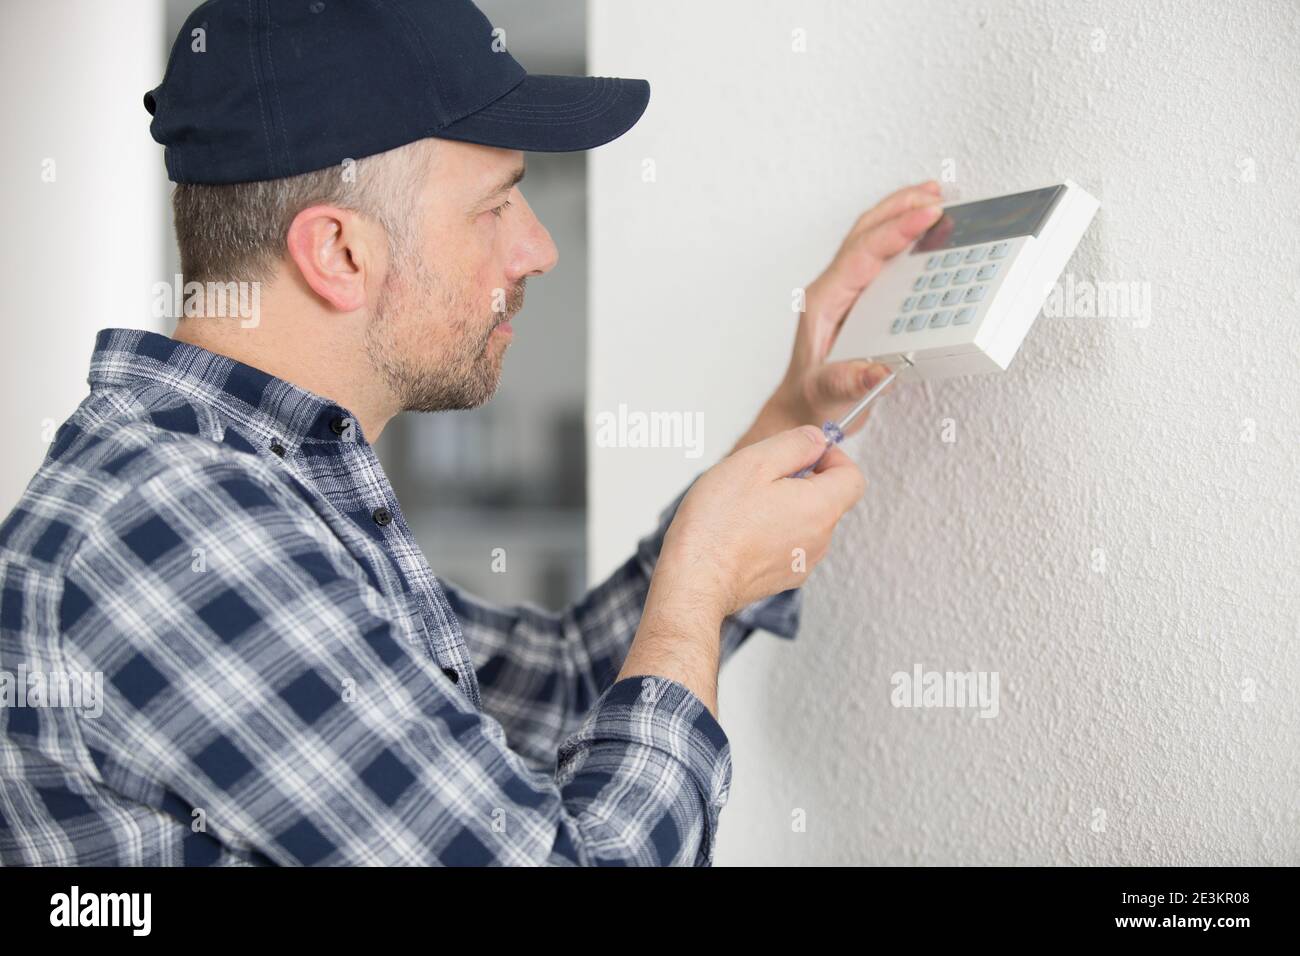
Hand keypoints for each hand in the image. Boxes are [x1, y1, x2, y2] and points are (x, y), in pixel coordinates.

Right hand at [656, 425, 865, 619]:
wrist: (695, 580)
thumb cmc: (719, 523)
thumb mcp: (755, 462)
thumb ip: (795, 445)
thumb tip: (817, 440)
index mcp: (821, 507)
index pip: (853, 477)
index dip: (832, 458)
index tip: (805, 454)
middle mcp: (821, 539)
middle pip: (829, 499)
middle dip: (803, 481)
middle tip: (762, 477)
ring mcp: (803, 562)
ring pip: (807, 522)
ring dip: (786, 507)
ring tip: (746, 506)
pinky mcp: (784, 577)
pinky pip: (790, 544)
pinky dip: (774, 532)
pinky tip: (742, 531)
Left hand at [737, 181, 943, 450]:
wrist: (802, 408)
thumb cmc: (813, 400)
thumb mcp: (829, 394)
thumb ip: (850, 381)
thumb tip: (881, 370)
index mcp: (825, 300)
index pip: (862, 253)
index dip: (895, 231)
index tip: (927, 215)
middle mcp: (835, 288)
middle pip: (867, 232)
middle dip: (901, 208)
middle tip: (938, 194)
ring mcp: (848, 291)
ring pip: (873, 238)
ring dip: (902, 214)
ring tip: (936, 196)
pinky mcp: (862, 299)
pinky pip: (882, 256)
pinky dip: (904, 237)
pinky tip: (926, 232)